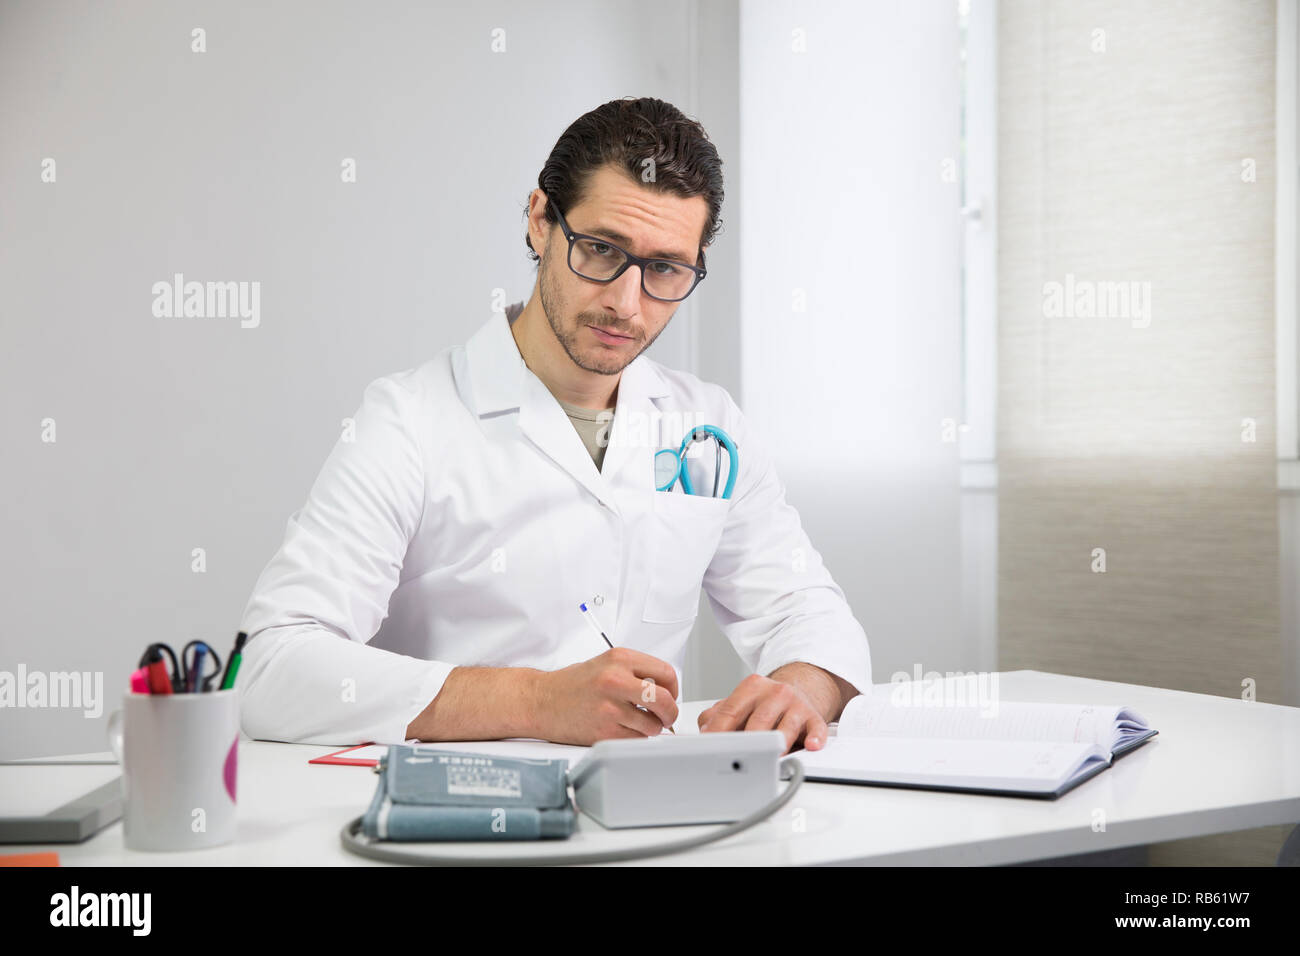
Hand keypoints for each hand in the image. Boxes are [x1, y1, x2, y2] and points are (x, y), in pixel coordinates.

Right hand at [534, 647, 679, 745]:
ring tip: (636, 722)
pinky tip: (621, 728)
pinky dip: (635, 737)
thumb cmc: (572, 684)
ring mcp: (610, 707)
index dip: (673, 688)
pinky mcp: (604, 731)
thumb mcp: (605, 663)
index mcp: (619, 658)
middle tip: (666, 716)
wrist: (541, 701)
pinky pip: (636, 738)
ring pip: (653, 724)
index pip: (666, 673)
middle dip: (670, 712)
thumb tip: (666, 689)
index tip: (670, 695)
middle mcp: (615, 680)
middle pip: (665, 700)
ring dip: (651, 727)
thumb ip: (635, 672)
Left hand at [698, 672, 830, 754]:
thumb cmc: (765, 703)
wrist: (799, 690)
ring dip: (777, 744)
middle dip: (748, 742)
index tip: (710, 749)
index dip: (719, 732)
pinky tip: (810, 746)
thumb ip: (718, 716)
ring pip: (786, 727)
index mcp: (752, 687)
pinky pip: (816, 728)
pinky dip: (814, 738)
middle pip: (758, 721)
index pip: (731, 712)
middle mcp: (775, 692)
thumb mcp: (740, 702)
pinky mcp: (814, 717)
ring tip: (769, 757)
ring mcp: (796, 704)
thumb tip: (705, 733)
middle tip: (738, 758)